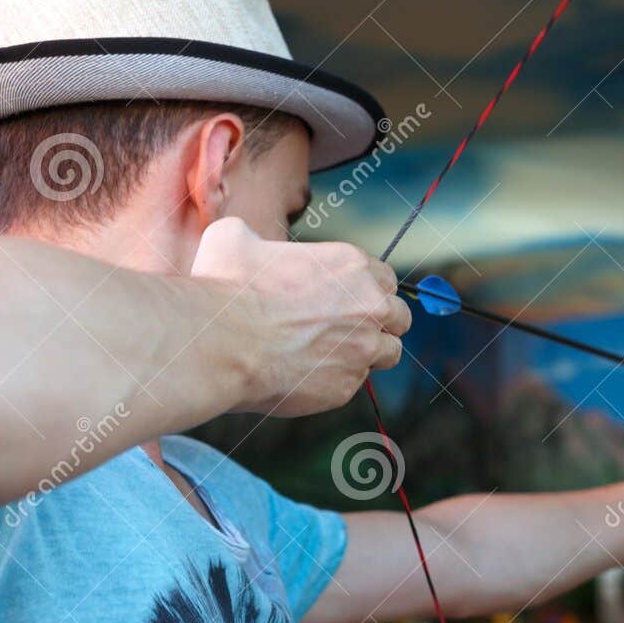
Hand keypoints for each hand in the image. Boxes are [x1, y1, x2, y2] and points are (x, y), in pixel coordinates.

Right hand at [191, 218, 410, 416]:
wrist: (224, 344)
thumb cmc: (228, 289)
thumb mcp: (233, 239)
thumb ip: (251, 235)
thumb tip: (244, 239)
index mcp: (351, 265)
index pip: (385, 279)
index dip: (369, 291)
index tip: (350, 300)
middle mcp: (369, 306)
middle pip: (399, 316)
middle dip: (381, 322)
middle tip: (352, 329)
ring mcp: (362, 349)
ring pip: (389, 353)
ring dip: (369, 353)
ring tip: (336, 355)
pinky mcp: (346, 386)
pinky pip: (354, 384)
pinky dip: (338, 380)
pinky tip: (309, 374)